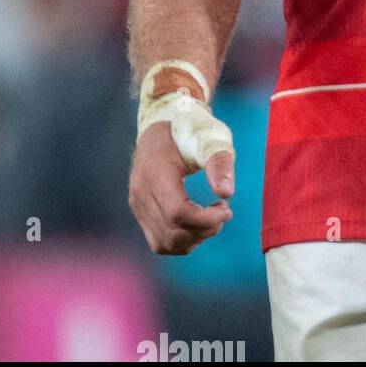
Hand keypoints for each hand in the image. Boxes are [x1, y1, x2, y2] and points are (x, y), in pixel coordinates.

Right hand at [128, 113, 233, 255]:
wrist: (164, 124)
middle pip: (172, 232)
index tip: (226, 208)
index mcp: (156, 172)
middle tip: (223, 211)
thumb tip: (227, 193)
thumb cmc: (192, 129)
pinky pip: (159, 241)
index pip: (177, 212)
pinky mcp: (141, 212)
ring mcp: (137, 204)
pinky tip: (198, 222)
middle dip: (205, 229)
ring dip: (194, 239)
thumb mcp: (210, 139)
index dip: (206, 219)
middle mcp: (140, 192)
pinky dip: (182, 240)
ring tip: (212, 217)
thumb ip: (220, 163)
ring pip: (164, 243)